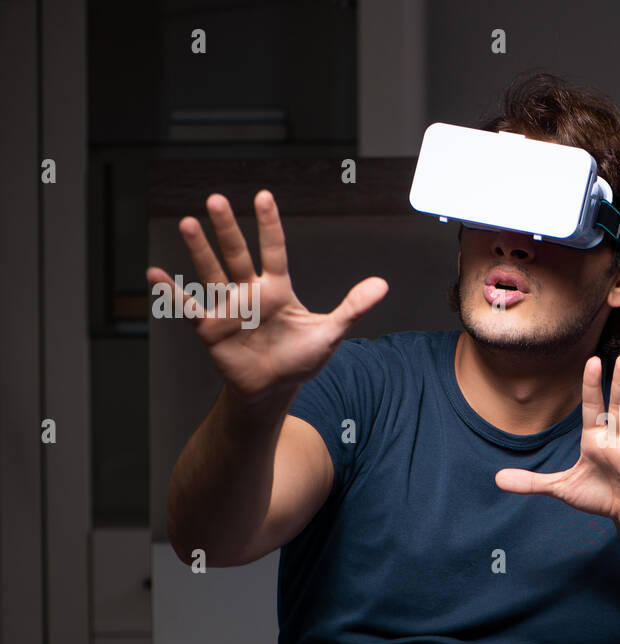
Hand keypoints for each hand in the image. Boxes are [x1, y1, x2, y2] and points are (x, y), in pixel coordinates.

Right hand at [146, 190, 388, 404]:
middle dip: (227, 228)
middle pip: (237, 253)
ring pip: (211, 272)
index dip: (269, 225)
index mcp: (278, 288)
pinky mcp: (210, 329)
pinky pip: (188, 307)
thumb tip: (383, 284)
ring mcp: (227, 307)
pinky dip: (171, 293)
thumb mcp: (330, 333)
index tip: (263, 196)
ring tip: (187, 222)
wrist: (274, 389)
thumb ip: (353, 307)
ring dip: (199, 250)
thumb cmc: (300, 358)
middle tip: (216, 199)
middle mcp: (249, 291)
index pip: (274, 249)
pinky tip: (153, 274)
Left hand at [495, 354, 619, 540]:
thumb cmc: (600, 496)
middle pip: (617, 408)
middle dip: (619, 385)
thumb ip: (532, 482)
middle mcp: (616, 442)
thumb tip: (498, 479)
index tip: (592, 360)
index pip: (592, 408)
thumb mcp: (561, 488)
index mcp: (596, 440)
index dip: (591, 386)